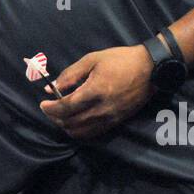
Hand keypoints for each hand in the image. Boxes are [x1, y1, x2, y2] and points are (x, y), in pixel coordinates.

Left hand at [39, 45, 155, 139]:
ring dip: (66, 126)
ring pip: (81, 132)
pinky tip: (75, 120)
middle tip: (49, 109)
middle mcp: (102, 109)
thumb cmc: (120, 60)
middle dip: (55, 118)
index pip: (66, 107)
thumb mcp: (92, 60)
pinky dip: (80, 130)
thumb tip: (52, 87)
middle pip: (71, 122)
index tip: (43, 103)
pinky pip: (93, 133)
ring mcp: (110, 118)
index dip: (50, 108)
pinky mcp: (117, 122)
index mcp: (95, 91)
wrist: (151, 69)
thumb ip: (71, 74)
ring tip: (60, 115)